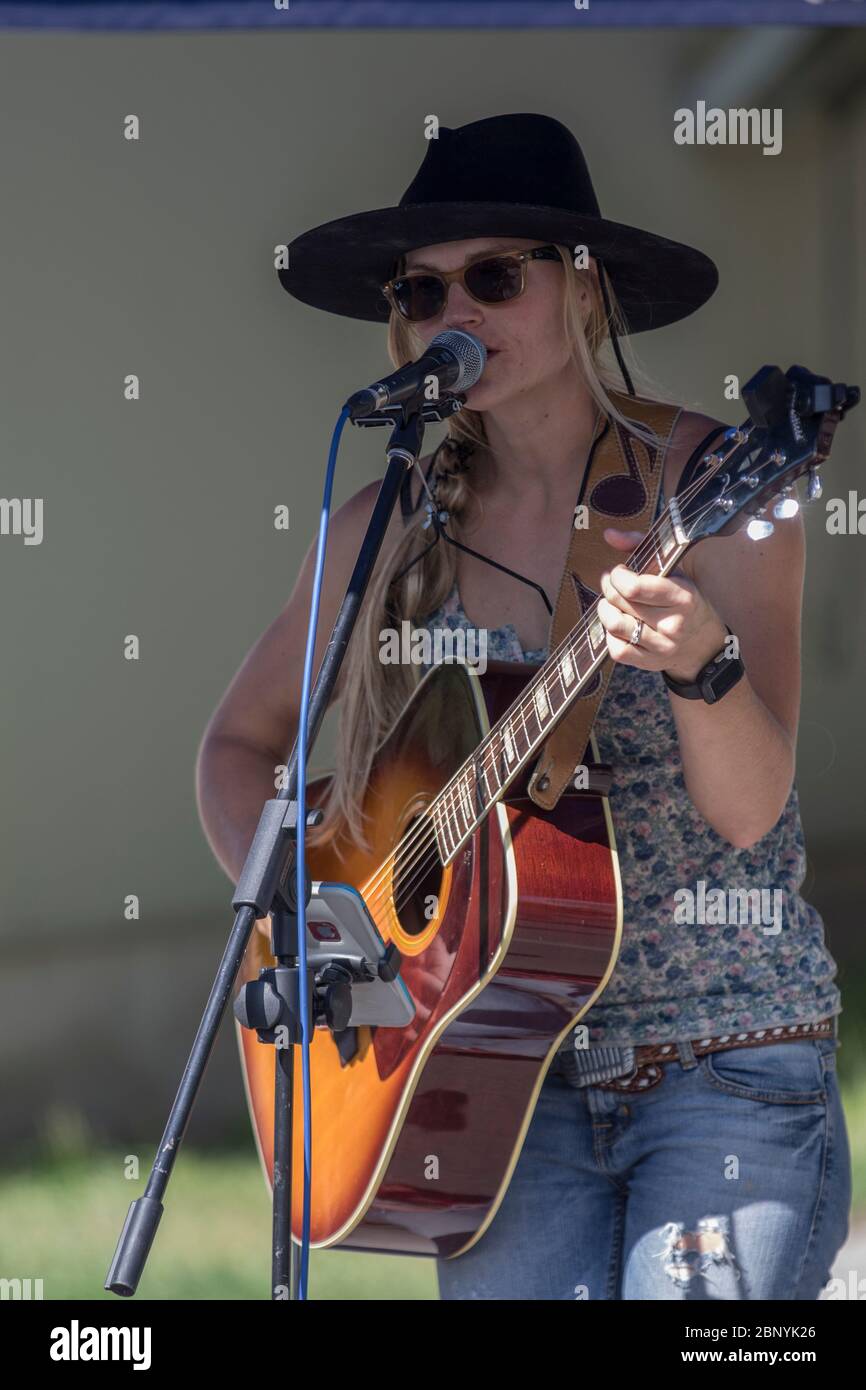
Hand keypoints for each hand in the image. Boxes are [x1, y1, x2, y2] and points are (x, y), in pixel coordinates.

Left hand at [598, 528, 727, 681]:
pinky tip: (617, 625)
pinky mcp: (650, 662)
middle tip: (611, 583)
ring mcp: (662, 646)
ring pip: (615, 625)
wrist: (702, 642)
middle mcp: (674, 623)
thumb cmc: (682, 600)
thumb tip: (608, 534)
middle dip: (608, 588)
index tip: (618, 571)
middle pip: (621, 603)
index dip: (617, 576)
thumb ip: (641, 546)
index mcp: (683, 597)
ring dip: (605, 610)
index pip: (635, 588)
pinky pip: (617, 650)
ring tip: (610, 603)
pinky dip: (610, 635)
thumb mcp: (673, 570)